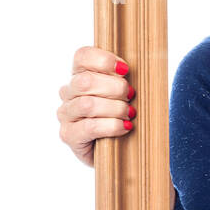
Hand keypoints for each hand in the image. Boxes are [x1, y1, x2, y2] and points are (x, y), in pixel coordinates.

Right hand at [57, 46, 135, 166]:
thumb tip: (142, 64)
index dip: (104, 60)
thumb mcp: (125, 91)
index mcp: (80, 75)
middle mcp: (68, 93)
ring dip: (115, 108)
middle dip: (115, 88)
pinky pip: (90, 127)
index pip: (82, 56)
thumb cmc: (123, 114)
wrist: (116, 152)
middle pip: (85, 81)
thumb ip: (125, 77)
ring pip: (88, 104)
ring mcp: (66, 115)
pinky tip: (125, 127)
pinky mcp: (69, 135)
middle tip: (131, 95)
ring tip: (129, 113)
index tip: (125, 69)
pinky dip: (112, 126)